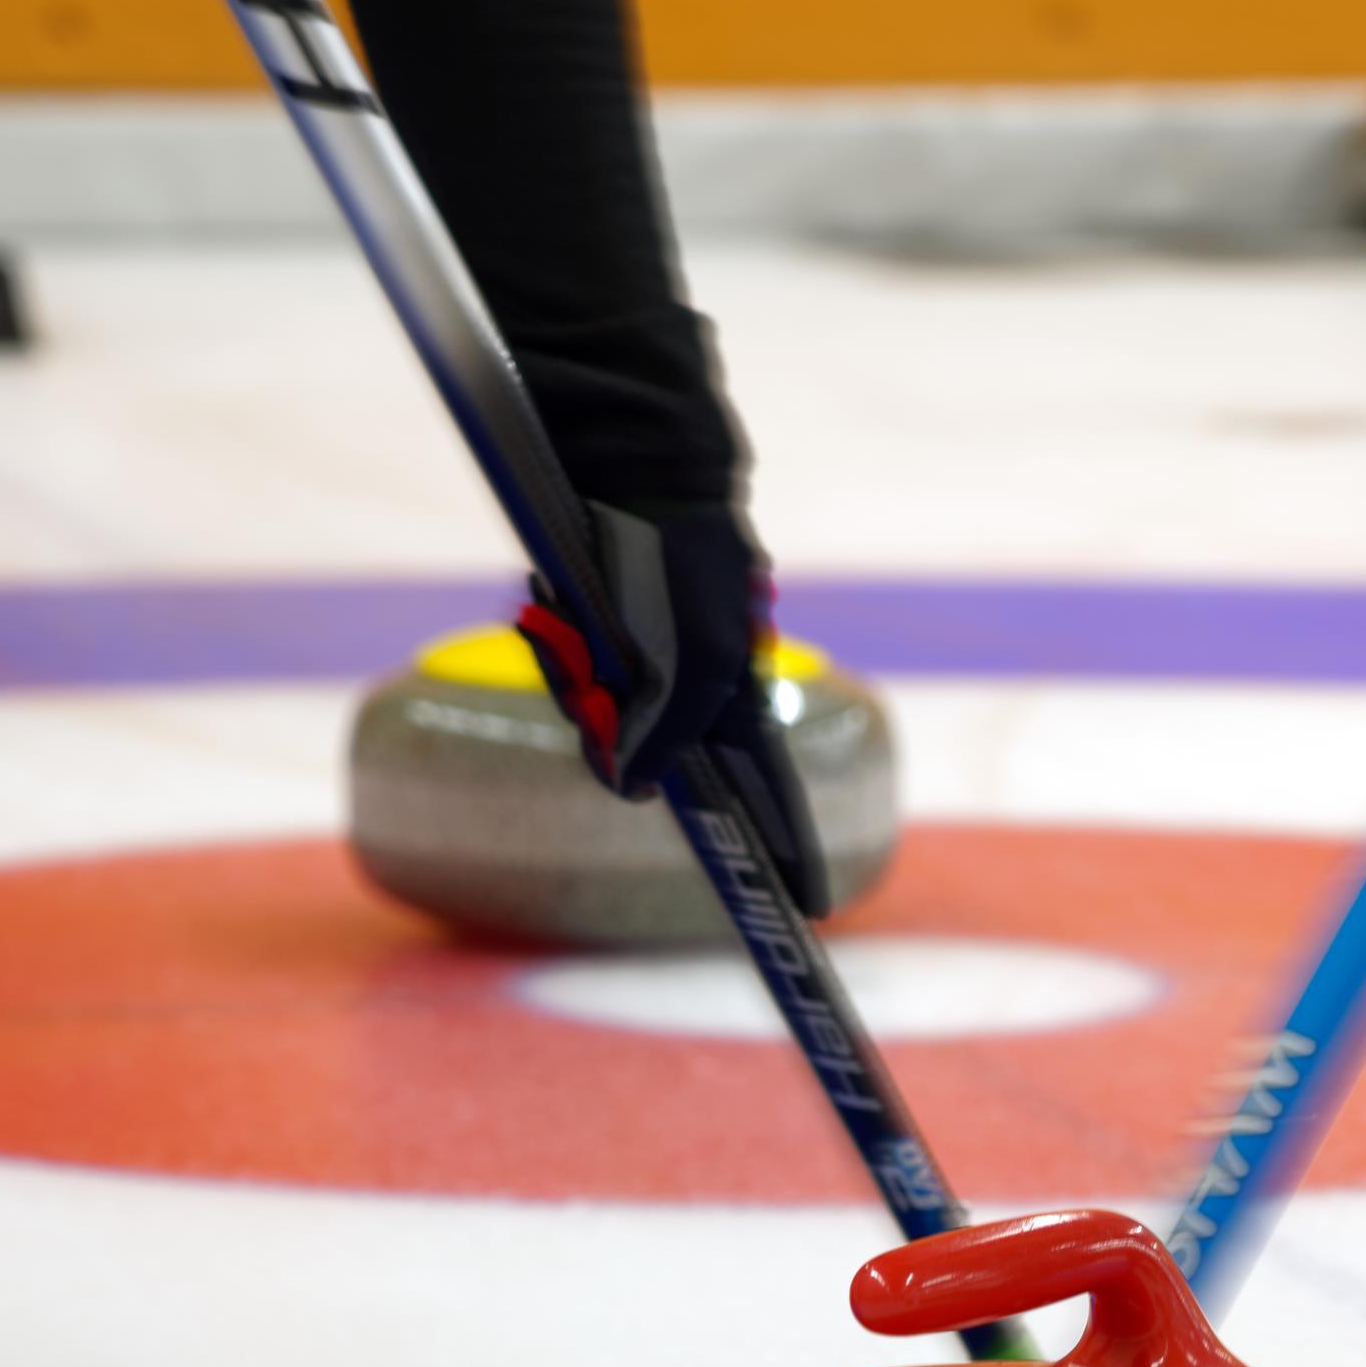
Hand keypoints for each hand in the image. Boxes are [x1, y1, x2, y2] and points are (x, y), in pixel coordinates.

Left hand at [516, 497, 851, 914]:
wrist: (633, 461)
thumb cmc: (682, 560)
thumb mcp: (694, 656)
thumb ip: (671, 731)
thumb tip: (634, 788)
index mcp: (734, 689)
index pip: (769, 788)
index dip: (791, 845)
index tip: (811, 904)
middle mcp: (691, 680)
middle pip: (649, 752)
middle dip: (613, 726)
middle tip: (590, 674)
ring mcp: (640, 656)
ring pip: (598, 708)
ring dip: (577, 675)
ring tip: (570, 625)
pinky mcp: (593, 625)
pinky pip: (571, 665)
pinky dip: (561, 649)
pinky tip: (555, 611)